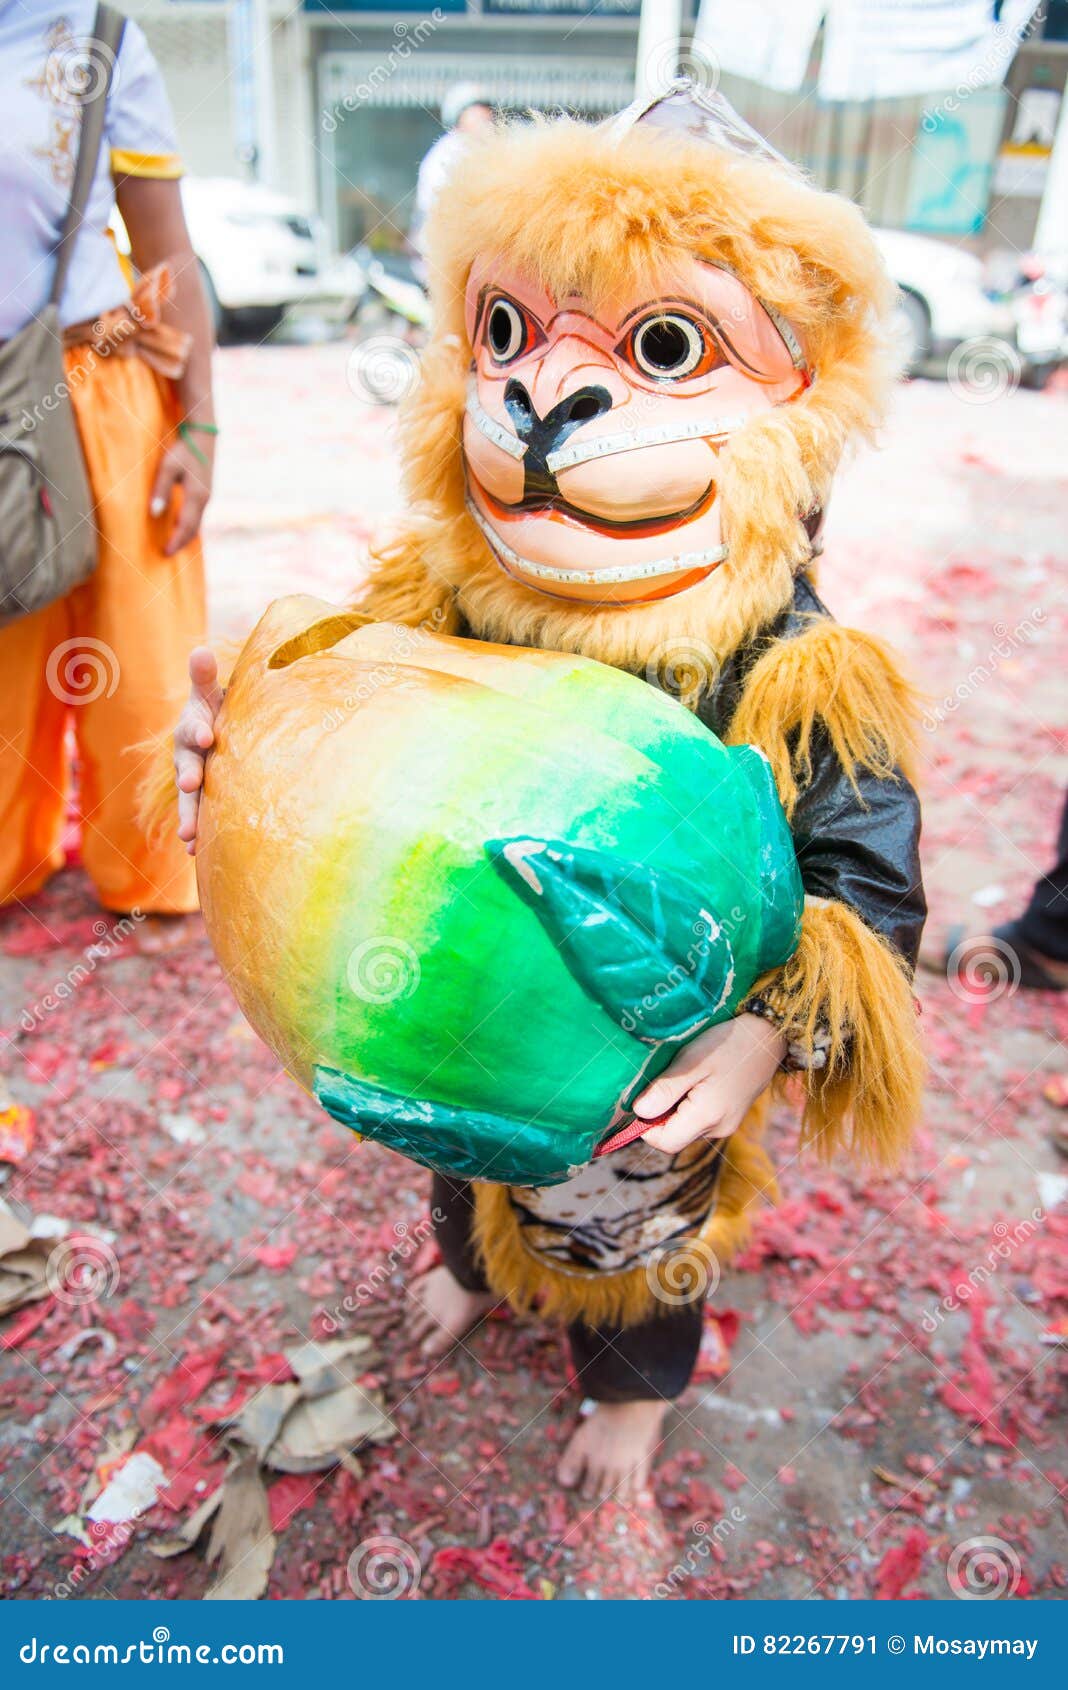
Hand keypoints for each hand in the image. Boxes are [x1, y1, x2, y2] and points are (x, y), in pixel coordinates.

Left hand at [151, 432, 213, 556]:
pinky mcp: (205, 494)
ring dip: (185, 536)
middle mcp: (205, 501)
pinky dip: (189, 526)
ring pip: (197, 524)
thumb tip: (154, 513)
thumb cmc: (183, 451)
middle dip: (181, 543)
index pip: (185, 526)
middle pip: (193, 529)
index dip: (176, 542)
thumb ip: (161, 490)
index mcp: (196, 497)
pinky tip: (179, 527)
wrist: (204, 437)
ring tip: (173, 544)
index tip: (166, 553)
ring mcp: (207, 498)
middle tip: (168, 553)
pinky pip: (198, 516)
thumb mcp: (168, 468)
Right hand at [174, 647, 222, 851]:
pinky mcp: (202, 800)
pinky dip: (198, 834)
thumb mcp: (210, 693)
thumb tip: (200, 650)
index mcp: (191, 729)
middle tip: (192, 783)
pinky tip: (196, 854)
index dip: (198, 730)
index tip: (208, 734)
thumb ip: (204, 677)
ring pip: (188, 800)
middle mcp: (188, 758)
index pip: (193, 729)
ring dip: (188, 817)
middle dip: (189, 777)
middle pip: (186, 768)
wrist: (214, 733)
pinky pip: (198, 818)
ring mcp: (194, 781)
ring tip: (189, 838)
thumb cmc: (215, 710)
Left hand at [632, 1012, 785, 1154]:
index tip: (641, 1100)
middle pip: (674, 1137)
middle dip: (659, 1117)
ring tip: (679, 1079)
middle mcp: (718, 1129)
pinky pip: (699, 1121)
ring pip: (686, 1129)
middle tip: (659, 1084)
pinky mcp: (730, 1117)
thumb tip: (637, 1112)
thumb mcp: (691, 1061)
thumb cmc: (728, 1044)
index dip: (645, 1127)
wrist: (768, 1037)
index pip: (664, 1142)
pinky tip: (693, 1082)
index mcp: (707, 1118)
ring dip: (674, 1111)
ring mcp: (726, 1125)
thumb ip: (665, 1089)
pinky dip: (688, 1107)